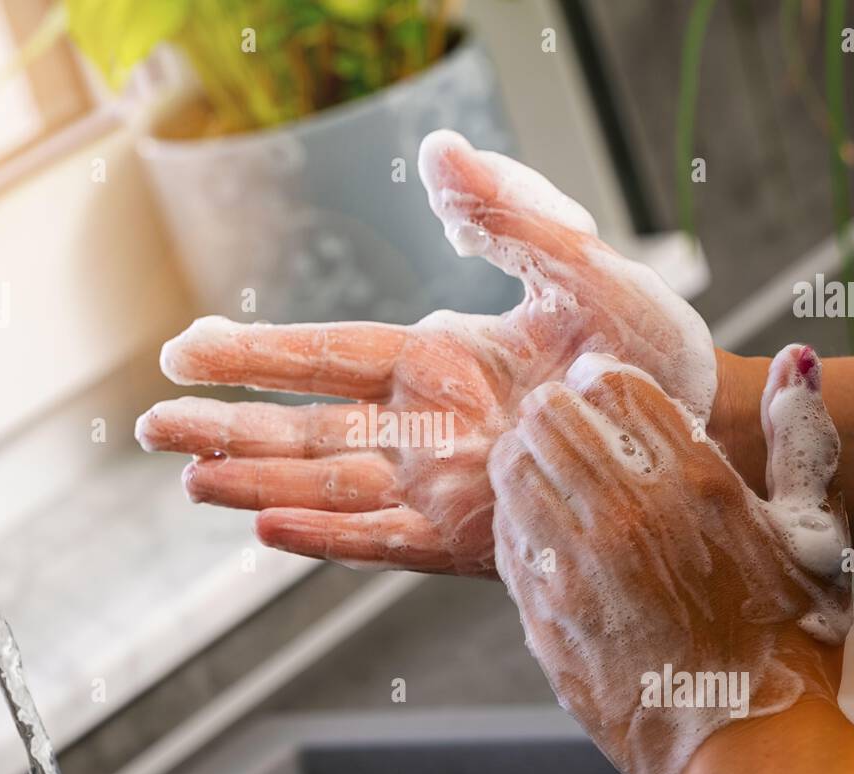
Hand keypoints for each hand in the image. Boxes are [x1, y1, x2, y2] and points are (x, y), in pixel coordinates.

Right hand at [136, 129, 716, 575]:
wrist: (702, 434)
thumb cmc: (649, 347)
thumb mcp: (584, 268)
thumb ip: (508, 217)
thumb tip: (438, 152)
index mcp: (437, 359)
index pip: (324, 355)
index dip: (252, 353)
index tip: (184, 348)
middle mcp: (423, 424)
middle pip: (304, 426)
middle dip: (227, 426)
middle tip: (152, 424)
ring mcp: (439, 484)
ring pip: (328, 485)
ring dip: (257, 484)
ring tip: (189, 481)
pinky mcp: (467, 538)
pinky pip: (384, 540)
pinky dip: (329, 538)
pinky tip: (269, 530)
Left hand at [490, 344, 851, 773]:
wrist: (741, 752)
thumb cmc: (789, 646)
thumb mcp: (818, 541)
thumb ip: (802, 444)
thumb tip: (797, 360)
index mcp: (697, 486)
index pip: (614, 385)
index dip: (603, 377)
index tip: (604, 387)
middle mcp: (628, 517)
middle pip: (551, 417)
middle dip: (555, 408)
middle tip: (565, 417)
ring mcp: (576, 567)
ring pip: (514, 468)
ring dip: (526, 455)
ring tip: (546, 463)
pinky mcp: (542, 612)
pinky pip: (505, 534)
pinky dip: (515, 515)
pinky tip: (540, 523)